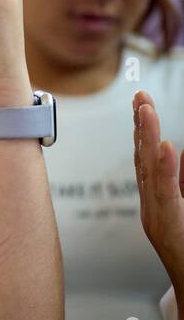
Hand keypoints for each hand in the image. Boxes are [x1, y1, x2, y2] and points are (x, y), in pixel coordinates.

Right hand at [134, 90, 183, 292]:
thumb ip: (181, 183)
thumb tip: (182, 154)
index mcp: (157, 203)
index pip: (146, 160)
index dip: (142, 131)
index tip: (141, 104)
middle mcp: (152, 206)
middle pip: (142, 159)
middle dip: (140, 125)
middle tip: (139, 96)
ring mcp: (159, 215)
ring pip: (150, 170)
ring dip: (148, 137)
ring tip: (146, 110)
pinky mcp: (170, 223)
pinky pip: (166, 191)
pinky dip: (165, 168)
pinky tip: (165, 147)